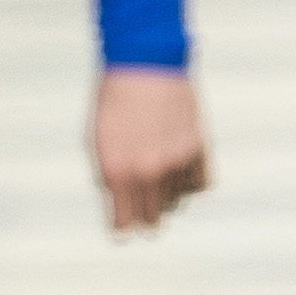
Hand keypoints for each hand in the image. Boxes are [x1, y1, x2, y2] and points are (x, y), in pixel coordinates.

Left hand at [92, 66, 208, 231]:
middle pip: (152, 218)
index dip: (122, 228)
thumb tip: (122, 207)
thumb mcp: (97, 143)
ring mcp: (176, 161)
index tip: (122, 228)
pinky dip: (189, 184)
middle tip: (142, 213)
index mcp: (117, 171)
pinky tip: (178, 173)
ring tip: (156, 181)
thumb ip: (109, 178)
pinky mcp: (198, 149)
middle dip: (145, 218)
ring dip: (166, 198)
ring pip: (176, 203)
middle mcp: (148, 171)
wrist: (143, 66)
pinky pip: (198, 185)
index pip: (124, 223)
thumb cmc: (113, 104)